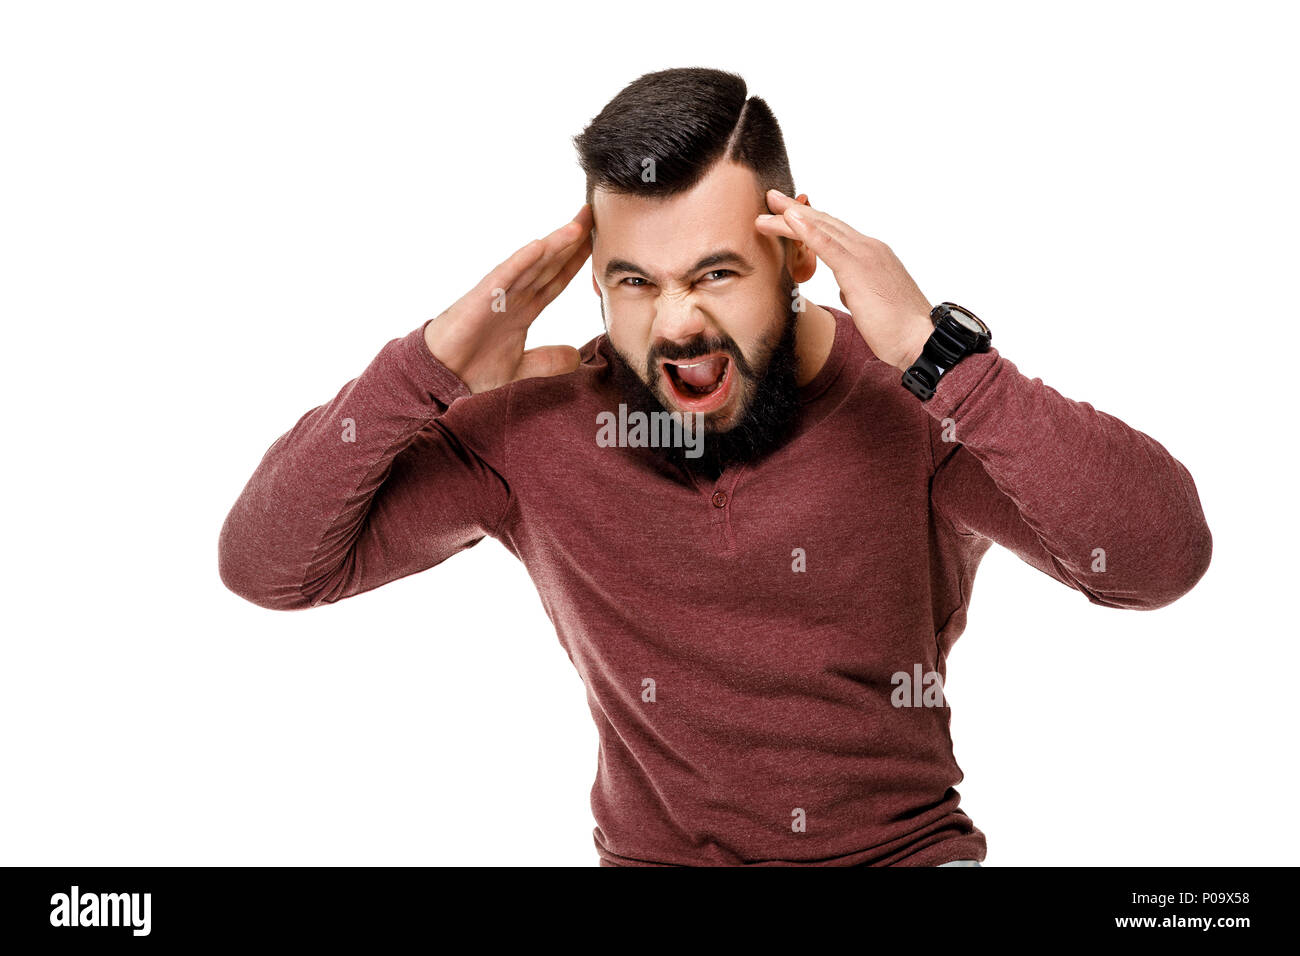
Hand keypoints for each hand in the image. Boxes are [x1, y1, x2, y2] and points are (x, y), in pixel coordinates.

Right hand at [424, 204, 592, 392]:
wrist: (441, 378)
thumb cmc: (472, 368)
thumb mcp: (521, 368)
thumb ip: (548, 361)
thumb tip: (576, 357)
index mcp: (523, 309)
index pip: (556, 279)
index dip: (577, 261)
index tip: (598, 242)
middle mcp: (513, 296)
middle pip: (548, 263)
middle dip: (571, 241)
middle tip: (593, 215)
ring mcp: (497, 295)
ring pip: (531, 264)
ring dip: (553, 245)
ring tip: (577, 226)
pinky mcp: (480, 300)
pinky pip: (503, 277)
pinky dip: (520, 261)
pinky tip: (539, 246)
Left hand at [755, 189, 933, 371]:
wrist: (921, 339)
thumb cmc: (898, 329)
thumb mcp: (871, 304)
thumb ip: (857, 290)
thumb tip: (847, 290)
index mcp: (872, 255)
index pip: (835, 232)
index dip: (811, 221)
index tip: (790, 212)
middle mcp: (869, 248)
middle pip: (826, 224)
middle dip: (797, 210)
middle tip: (773, 197)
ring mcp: (865, 256)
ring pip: (822, 229)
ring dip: (792, 217)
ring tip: (769, 205)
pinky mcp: (858, 270)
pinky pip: (828, 246)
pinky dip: (808, 231)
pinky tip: (790, 219)